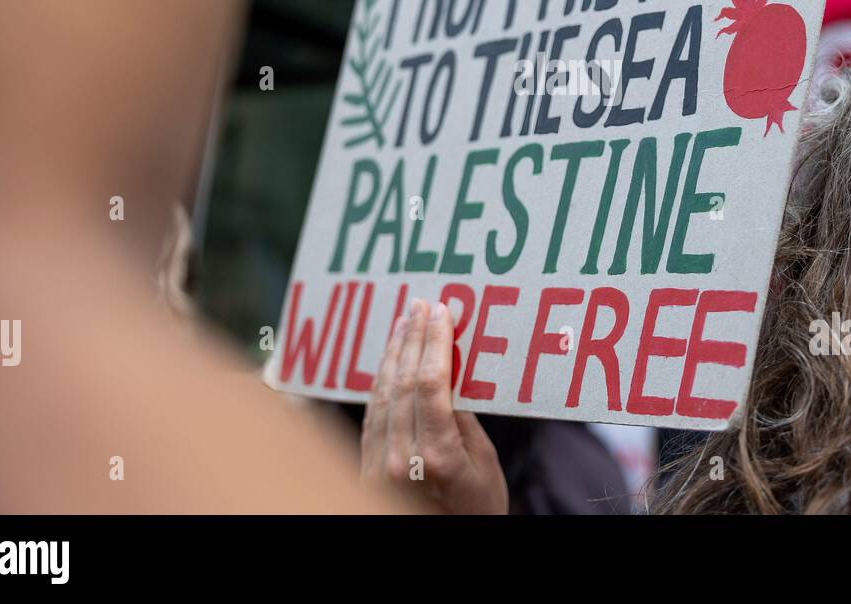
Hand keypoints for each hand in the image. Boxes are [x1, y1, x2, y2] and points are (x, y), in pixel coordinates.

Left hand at [361, 298, 508, 513]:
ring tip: (404, 323)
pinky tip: (389, 362)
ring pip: (381, 395)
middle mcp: (400, 460)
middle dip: (413, 339)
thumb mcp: (485, 464)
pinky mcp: (365, 469)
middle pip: (404, 383)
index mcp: (437, 457)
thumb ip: (464, 419)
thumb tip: (450, 372)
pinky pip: (371, 415)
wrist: (446, 546)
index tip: (441, 312)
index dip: (435, 342)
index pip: (431, 384)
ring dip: (393, 355)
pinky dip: (380, 383)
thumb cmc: (477, 511)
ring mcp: (377, 466)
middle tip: (420, 306)